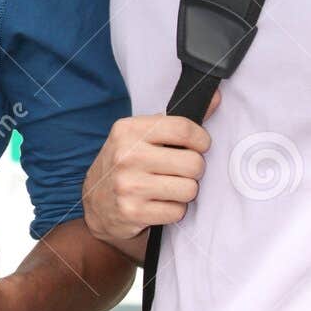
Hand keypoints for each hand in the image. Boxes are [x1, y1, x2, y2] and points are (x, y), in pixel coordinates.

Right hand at [83, 90, 219, 245]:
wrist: (94, 203)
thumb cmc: (124, 165)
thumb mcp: (141, 135)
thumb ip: (177, 121)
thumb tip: (215, 98)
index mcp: (128, 130)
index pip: (183, 129)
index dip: (201, 140)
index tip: (199, 146)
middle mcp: (126, 155)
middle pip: (193, 163)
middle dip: (193, 170)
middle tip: (179, 171)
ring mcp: (128, 185)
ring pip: (189, 189)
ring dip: (184, 191)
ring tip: (168, 187)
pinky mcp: (133, 211)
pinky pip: (177, 212)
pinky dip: (173, 210)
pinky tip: (158, 203)